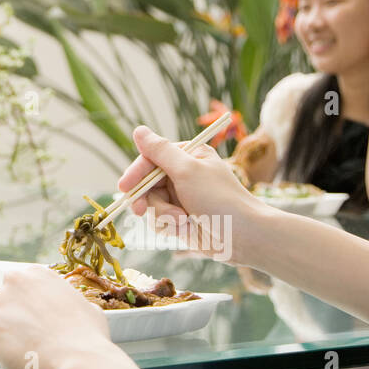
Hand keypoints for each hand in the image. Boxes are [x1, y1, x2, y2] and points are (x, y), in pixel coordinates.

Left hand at [0, 265, 112, 368]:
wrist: (77, 359)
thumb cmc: (87, 336)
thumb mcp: (85, 306)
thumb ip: (67, 302)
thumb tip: (67, 311)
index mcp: (36, 273)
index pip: (22, 287)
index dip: (27, 307)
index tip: (33, 321)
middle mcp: (13, 280)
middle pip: (5, 301)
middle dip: (13, 318)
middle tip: (27, 338)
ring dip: (3, 335)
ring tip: (24, 353)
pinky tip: (15, 360)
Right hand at [117, 126, 269, 265]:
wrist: (244, 237)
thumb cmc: (219, 199)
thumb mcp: (187, 171)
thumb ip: (160, 151)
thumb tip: (138, 130)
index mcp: (188, 156)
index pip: (151, 158)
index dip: (136, 173)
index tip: (124, 187)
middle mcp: (183, 175)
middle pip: (147, 184)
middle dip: (150, 200)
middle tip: (141, 212)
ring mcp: (182, 198)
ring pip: (151, 205)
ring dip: (163, 215)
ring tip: (182, 221)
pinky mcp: (182, 219)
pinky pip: (160, 221)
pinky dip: (169, 226)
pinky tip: (185, 229)